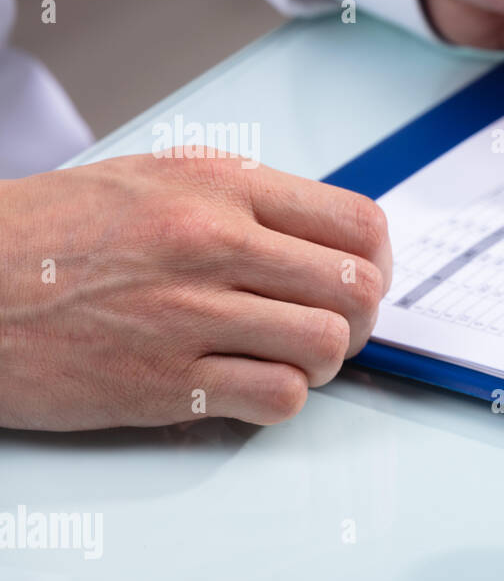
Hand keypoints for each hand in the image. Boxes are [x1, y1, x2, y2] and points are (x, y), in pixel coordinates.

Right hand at [0, 153, 390, 429]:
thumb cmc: (49, 234)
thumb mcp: (154, 181)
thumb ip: (246, 204)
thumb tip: (331, 244)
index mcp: (218, 185)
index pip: (358, 223)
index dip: (377, 262)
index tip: (361, 280)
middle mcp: (212, 241)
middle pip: (358, 290)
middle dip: (358, 320)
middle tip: (327, 327)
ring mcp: (188, 313)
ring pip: (327, 346)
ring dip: (321, 362)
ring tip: (283, 356)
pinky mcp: (164, 381)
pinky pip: (279, 398)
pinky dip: (280, 399)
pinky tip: (246, 385)